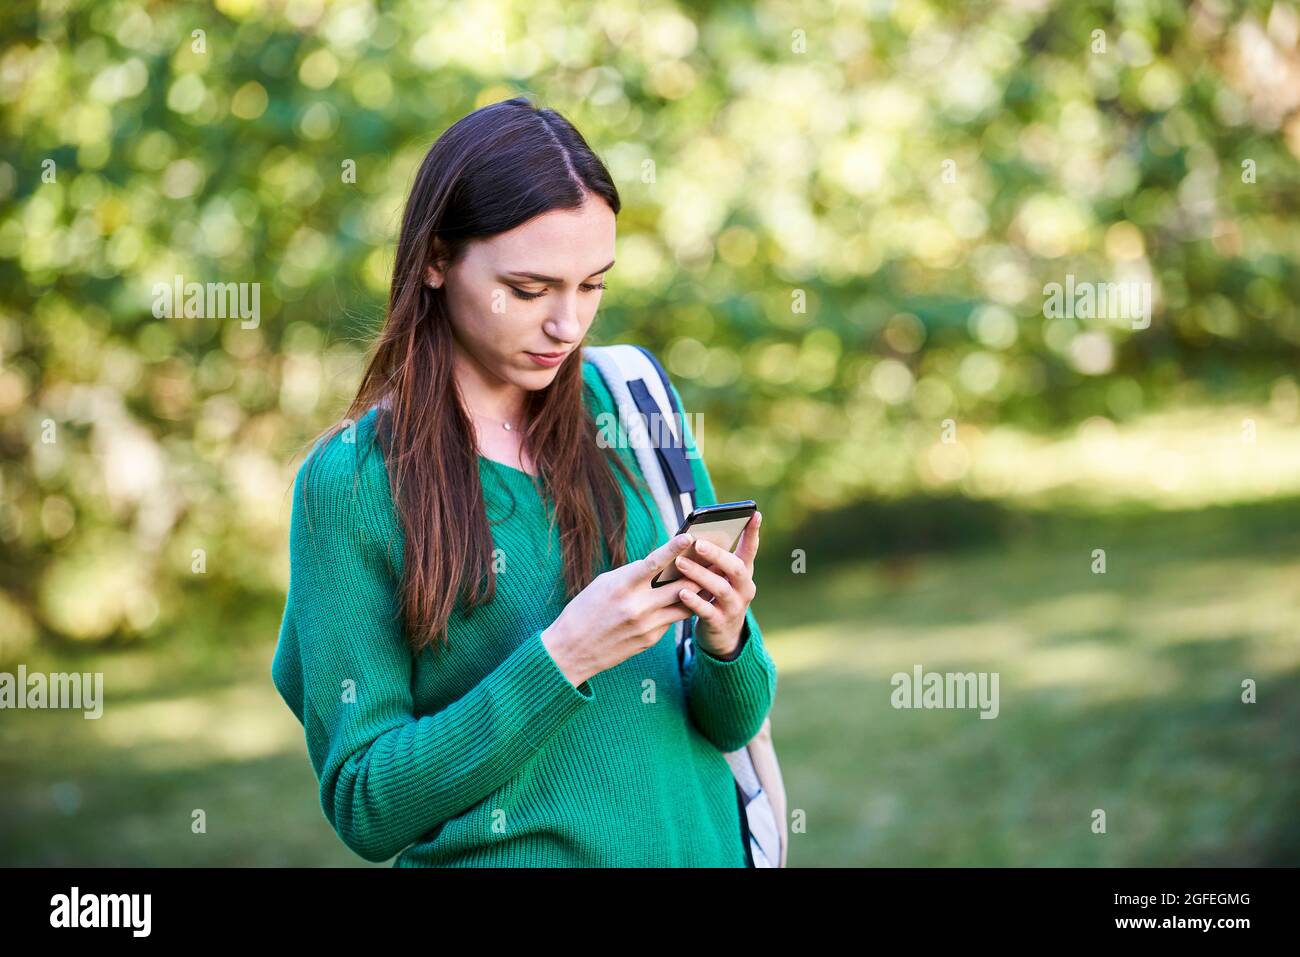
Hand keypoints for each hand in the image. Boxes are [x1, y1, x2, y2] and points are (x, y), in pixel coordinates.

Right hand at [541, 532, 698, 686]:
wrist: (571, 651)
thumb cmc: (584, 610)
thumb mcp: (604, 584)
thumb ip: (631, 574)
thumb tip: (657, 565)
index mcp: (622, 586)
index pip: (653, 563)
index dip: (673, 548)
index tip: (690, 536)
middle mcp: (637, 606)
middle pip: (679, 586)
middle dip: (699, 573)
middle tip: (716, 559)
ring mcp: (646, 625)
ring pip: (684, 605)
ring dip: (698, 592)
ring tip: (712, 579)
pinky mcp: (650, 640)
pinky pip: (671, 620)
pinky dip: (679, 608)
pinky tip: (690, 601)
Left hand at [671, 511, 760, 659]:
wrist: (723, 635)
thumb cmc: (716, 596)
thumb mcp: (721, 577)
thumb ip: (714, 560)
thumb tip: (693, 535)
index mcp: (744, 572)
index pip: (751, 549)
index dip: (753, 532)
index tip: (754, 513)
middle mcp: (744, 588)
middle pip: (735, 568)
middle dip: (716, 555)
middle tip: (697, 543)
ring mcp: (734, 607)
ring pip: (720, 588)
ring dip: (700, 574)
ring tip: (680, 563)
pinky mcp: (720, 623)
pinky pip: (708, 610)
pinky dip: (695, 601)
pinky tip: (682, 592)